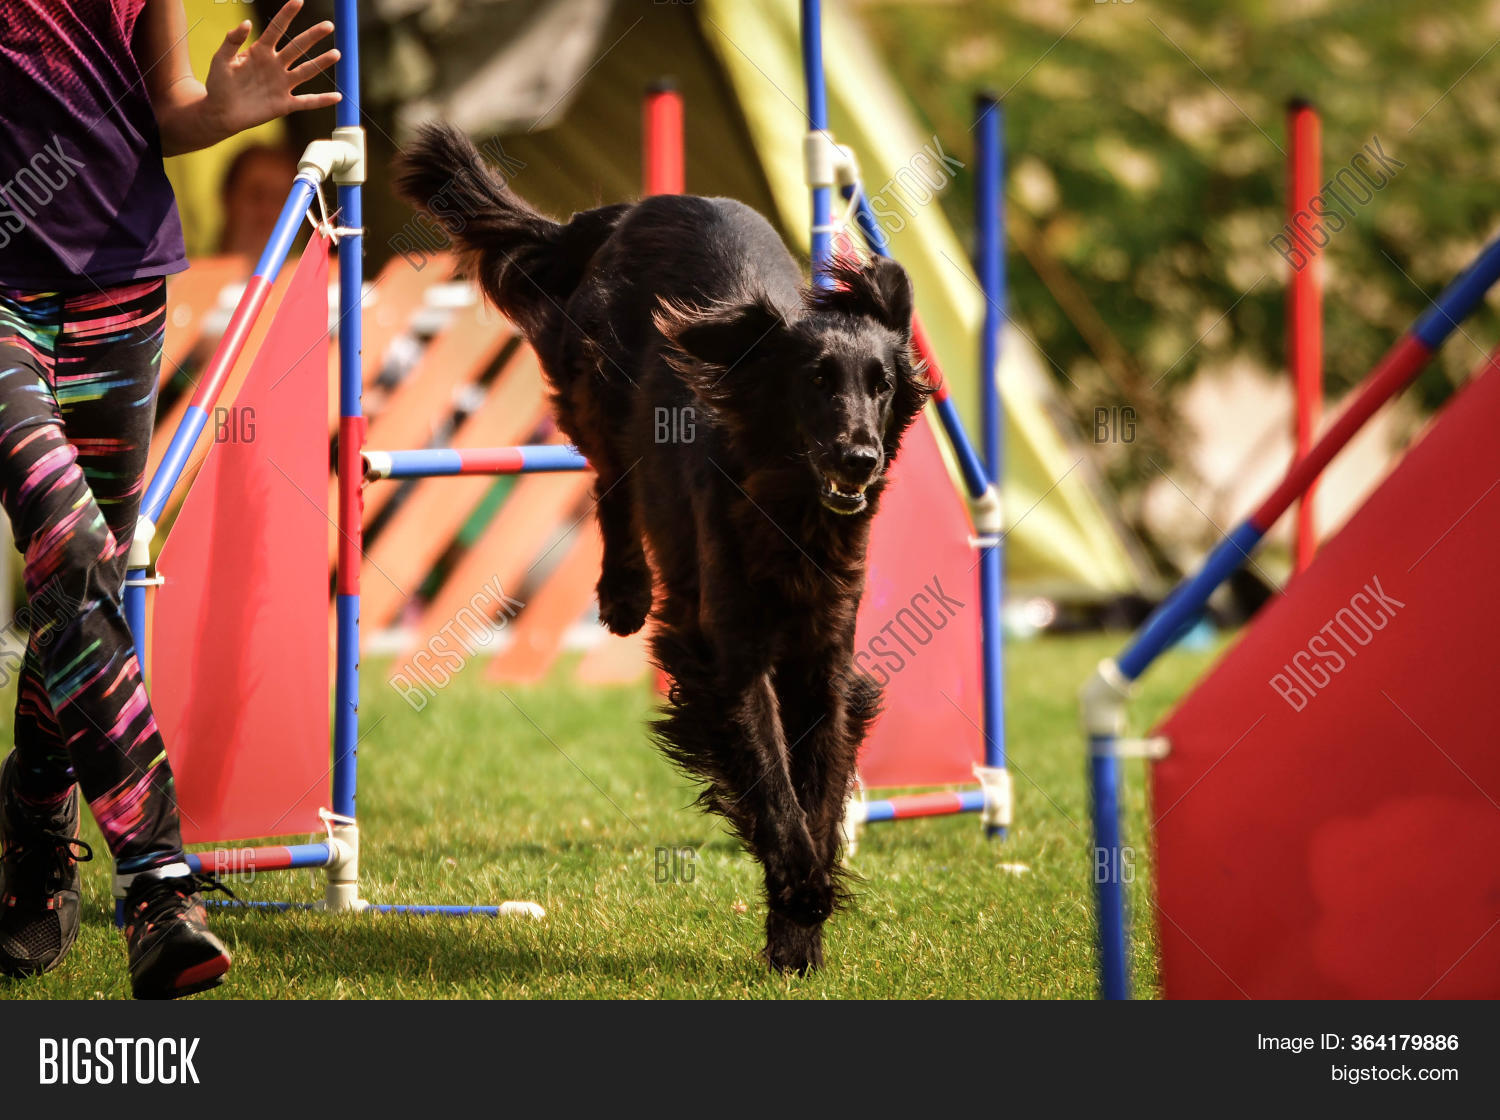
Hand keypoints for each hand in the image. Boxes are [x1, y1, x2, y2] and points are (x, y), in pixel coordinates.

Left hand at [203, 0, 340, 135]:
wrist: (220, 112)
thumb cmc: (219, 83)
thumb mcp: (221, 59)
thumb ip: (232, 40)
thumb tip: (247, 23)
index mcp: (260, 52)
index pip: (277, 29)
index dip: (287, 15)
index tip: (299, 1)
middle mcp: (275, 65)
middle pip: (297, 47)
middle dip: (313, 36)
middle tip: (328, 25)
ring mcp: (282, 85)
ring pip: (306, 71)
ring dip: (321, 62)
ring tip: (337, 53)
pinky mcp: (285, 104)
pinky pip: (307, 102)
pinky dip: (322, 100)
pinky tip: (337, 97)